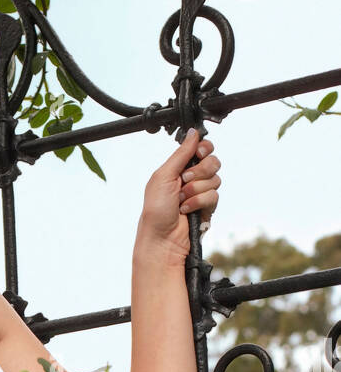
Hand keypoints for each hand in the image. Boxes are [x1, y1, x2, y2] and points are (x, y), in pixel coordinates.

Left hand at [135, 128, 221, 262]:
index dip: (204, 149)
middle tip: (184, 181)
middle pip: (213, 161)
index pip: (202, 149)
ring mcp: (200, 192)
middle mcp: (191, 178)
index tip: (199, 154)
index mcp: (179, 167)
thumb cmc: (156, 210)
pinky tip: (187, 210)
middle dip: (199, 171)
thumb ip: (181, 153)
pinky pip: (214, 195)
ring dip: (196, 190)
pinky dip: (199, 202)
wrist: (162, 238)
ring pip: (215, 179)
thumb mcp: (164, 176)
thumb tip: (194, 132)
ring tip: (181, 201)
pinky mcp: (207, 207)